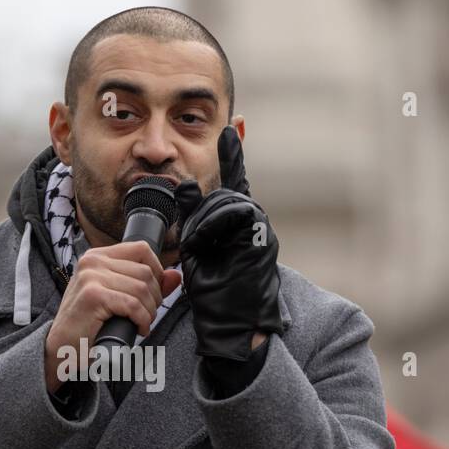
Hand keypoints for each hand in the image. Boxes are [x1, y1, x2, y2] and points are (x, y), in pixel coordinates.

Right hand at [44, 240, 183, 392]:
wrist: (59, 349)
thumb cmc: (87, 325)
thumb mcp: (117, 298)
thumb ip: (146, 285)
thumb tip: (175, 275)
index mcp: (97, 256)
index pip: (141, 249)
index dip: (156, 272)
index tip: (152, 294)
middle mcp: (92, 261)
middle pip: (145, 272)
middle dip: (154, 298)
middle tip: (145, 316)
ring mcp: (91, 276)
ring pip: (142, 289)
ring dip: (149, 312)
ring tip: (141, 323)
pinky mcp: (93, 295)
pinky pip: (133, 305)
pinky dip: (142, 320)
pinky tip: (137, 329)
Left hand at [174, 125, 282, 362]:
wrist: (232, 323)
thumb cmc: (215, 291)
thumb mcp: (196, 247)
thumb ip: (194, 216)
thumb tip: (186, 185)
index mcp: (238, 221)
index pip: (236, 180)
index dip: (234, 154)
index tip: (233, 126)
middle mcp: (252, 220)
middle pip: (221, 193)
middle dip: (200, 213)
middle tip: (193, 241)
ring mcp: (260, 227)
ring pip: (226, 201)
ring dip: (204, 222)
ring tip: (198, 246)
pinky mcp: (262, 235)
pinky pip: (236, 213)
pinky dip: (213, 225)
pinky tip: (204, 242)